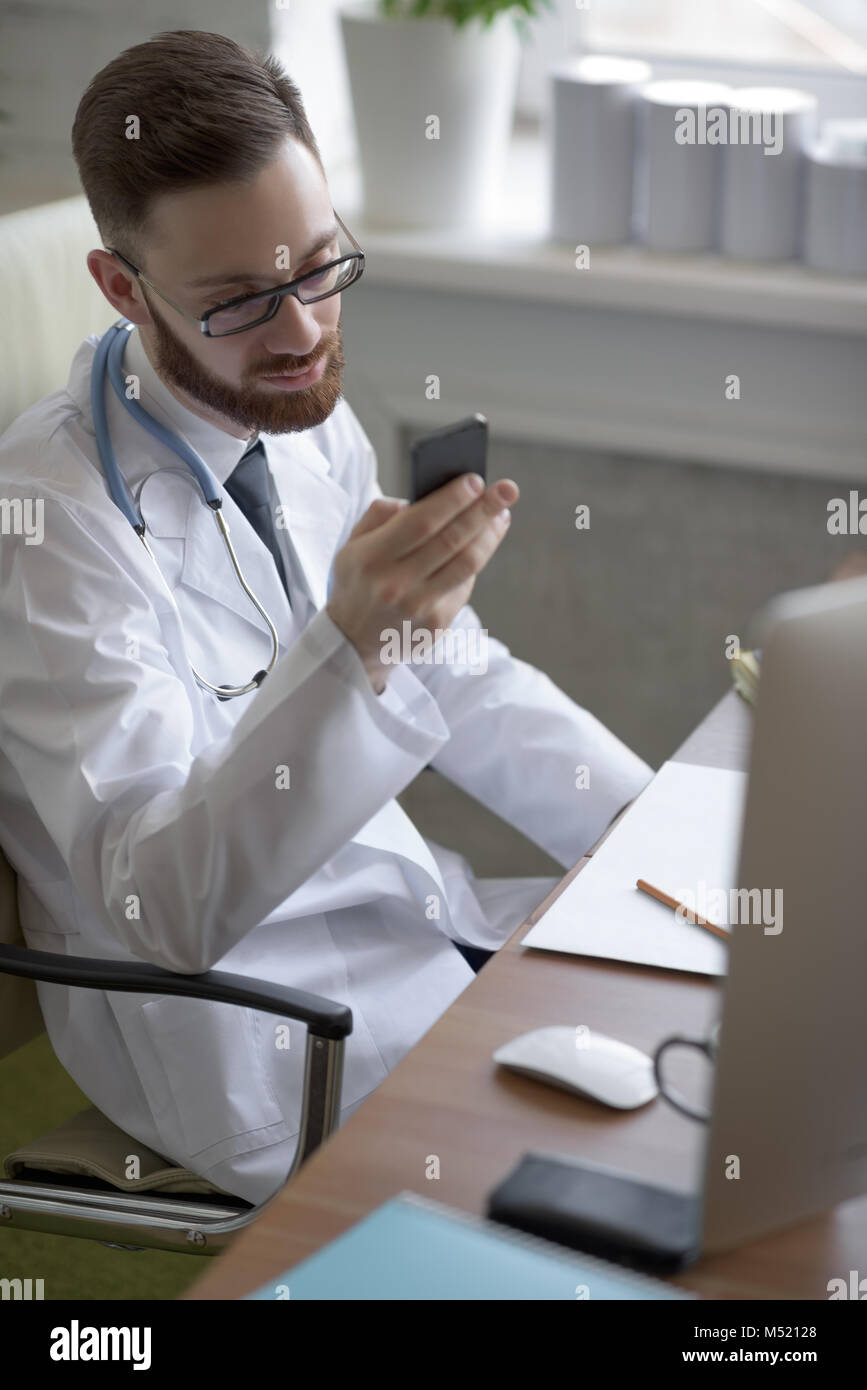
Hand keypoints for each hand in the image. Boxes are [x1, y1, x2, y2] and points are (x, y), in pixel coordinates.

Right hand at [327, 474, 518, 691]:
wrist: (352, 643)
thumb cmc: (358, 583)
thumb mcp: (351, 546)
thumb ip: (379, 514)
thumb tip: (419, 499)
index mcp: (371, 558)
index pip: (420, 522)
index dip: (452, 500)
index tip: (475, 480)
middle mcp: (396, 584)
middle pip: (451, 540)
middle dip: (483, 511)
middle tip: (507, 489)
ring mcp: (419, 607)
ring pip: (467, 564)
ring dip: (489, 536)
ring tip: (501, 515)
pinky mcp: (436, 625)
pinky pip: (463, 586)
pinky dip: (474, 562)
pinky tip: (480, 545)